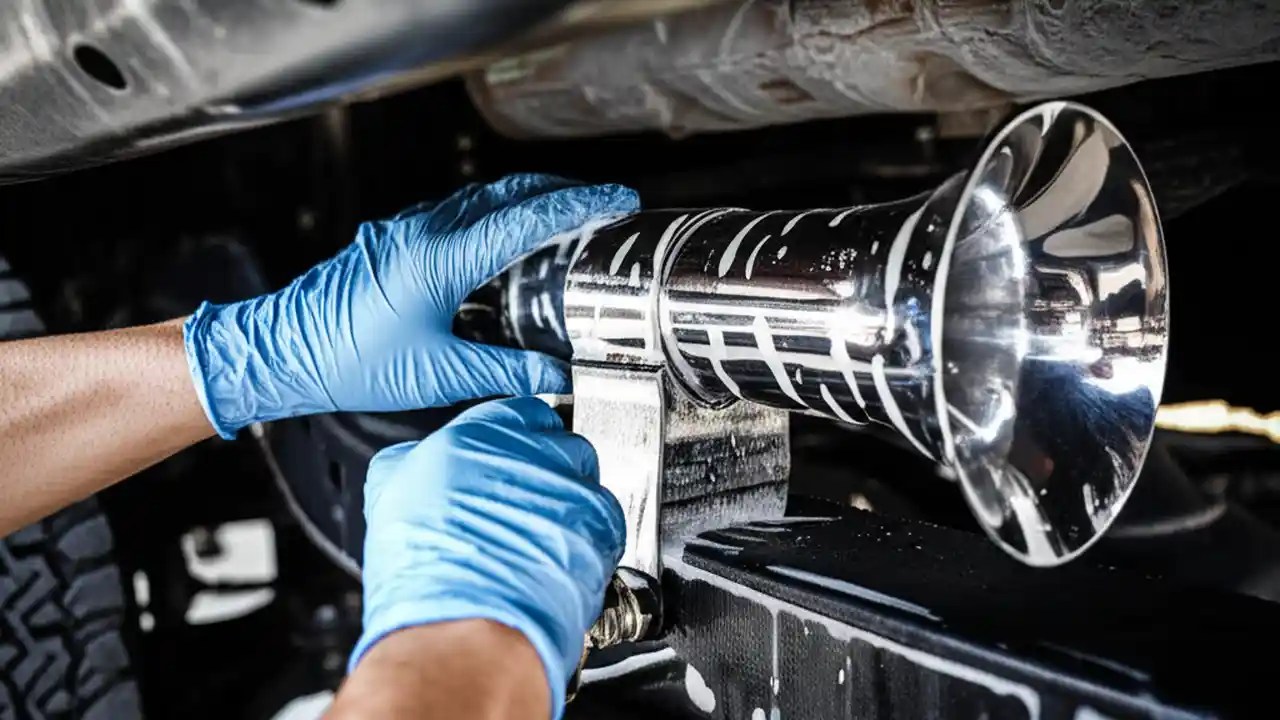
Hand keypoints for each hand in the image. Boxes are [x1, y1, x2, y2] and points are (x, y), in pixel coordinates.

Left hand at [183, 174, 638, 437]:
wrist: (281, 351)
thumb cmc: (348, 362)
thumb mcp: (440, 374)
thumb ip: (507, 371)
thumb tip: (556, 376)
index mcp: (442, 258)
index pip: (527, 218)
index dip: (580, 206)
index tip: (616, 198)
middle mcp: (424, 231)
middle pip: (507, 192)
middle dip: (560, 191)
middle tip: (601, 201)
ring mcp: (405, 229)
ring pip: (480, 196)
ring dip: (526, 198)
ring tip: (562, 213)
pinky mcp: (392, 239)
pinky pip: (455, 210)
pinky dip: (492, 212)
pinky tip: (504, 236)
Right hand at [349, 397, 624, 718]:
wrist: (462, 627)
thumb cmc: (424, 574)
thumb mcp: (390, 497)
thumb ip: (411, 463)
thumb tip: (416, 460)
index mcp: (476, 434)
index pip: (519, 413)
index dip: (521, 439)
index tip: (518, 459)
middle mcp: (528, 450)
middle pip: (560, 441)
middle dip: (550, 470)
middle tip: (531, 505)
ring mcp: (569, 484)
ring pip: (587, 477)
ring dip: (573, 502)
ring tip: (547, 537)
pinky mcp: (602, 521)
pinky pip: (608, 516)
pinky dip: (593, 536)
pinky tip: (563, 559)